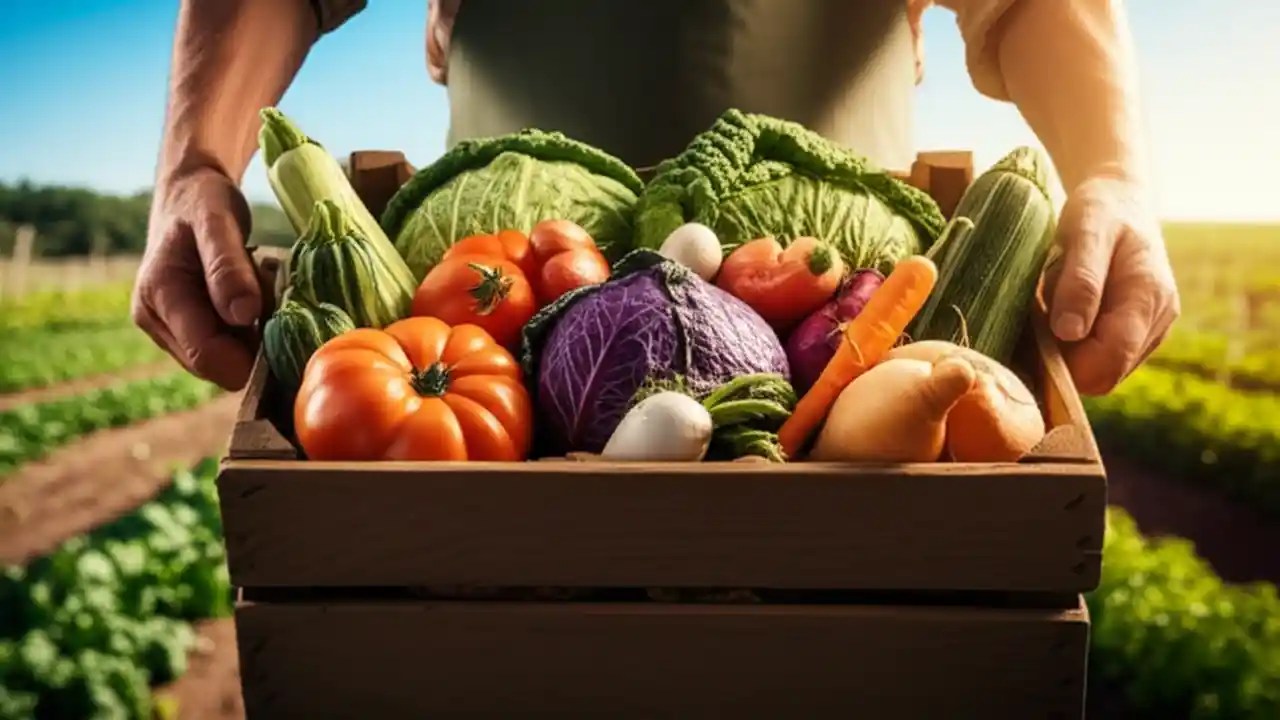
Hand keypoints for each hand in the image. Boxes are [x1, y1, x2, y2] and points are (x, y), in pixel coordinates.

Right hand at [132, 167, 265, 390]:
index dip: (250, 360)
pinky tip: (251, 300)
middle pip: (216, 364)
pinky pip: (224, 346)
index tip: (288, 337)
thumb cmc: (204, 201)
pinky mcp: (182, 329)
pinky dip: (246, 330)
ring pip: (223, 358)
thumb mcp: (217, 221)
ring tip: (257, 291)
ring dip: (251, 336)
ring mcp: (166, 327)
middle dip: (252, 343)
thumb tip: (243, 317)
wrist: (189, 193)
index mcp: (159, 296)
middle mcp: (154, 319)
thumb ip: (227, 267)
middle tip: (270, 298)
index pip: (207, 355)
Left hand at [1043, 175, 1180, 394]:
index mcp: (1148, 298)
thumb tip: (1068, 332)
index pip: (1110, 360)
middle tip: (1036, 325)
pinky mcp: (1138, 333)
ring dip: (1070, 355)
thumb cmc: (1100, 211)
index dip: (1068, 365)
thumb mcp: (1085, 234)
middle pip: (1105, 374)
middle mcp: (1157, 321)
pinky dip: (1077, 348)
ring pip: (1103, 371)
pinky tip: (1061, 318)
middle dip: (1066, 362)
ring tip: (1050, 314)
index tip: (1033, 343)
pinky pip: (1104, 359)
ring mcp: (1151, 330)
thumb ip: (1080, 282)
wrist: (1120, 199)